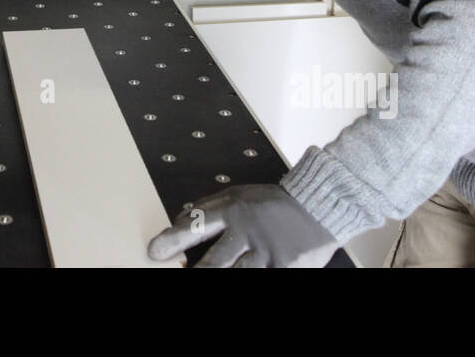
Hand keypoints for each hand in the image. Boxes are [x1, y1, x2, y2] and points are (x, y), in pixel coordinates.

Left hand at [148, 184, 338, 267]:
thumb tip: (180, 217)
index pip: (196, 226)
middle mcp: (247, 233)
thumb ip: (209, 207)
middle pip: (214, 262)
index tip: (155, 251)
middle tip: (183, 274)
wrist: (319, 205)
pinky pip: (263, 278)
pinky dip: (255, 277)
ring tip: (209, 276)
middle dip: (197, 273)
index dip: (172, 240)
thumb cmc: (275, 203)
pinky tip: (250, 273)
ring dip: (223, 277)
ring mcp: (266, 253)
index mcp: (233, 212)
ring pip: (238, 275)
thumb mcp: (240, 195)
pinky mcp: (285, 267)